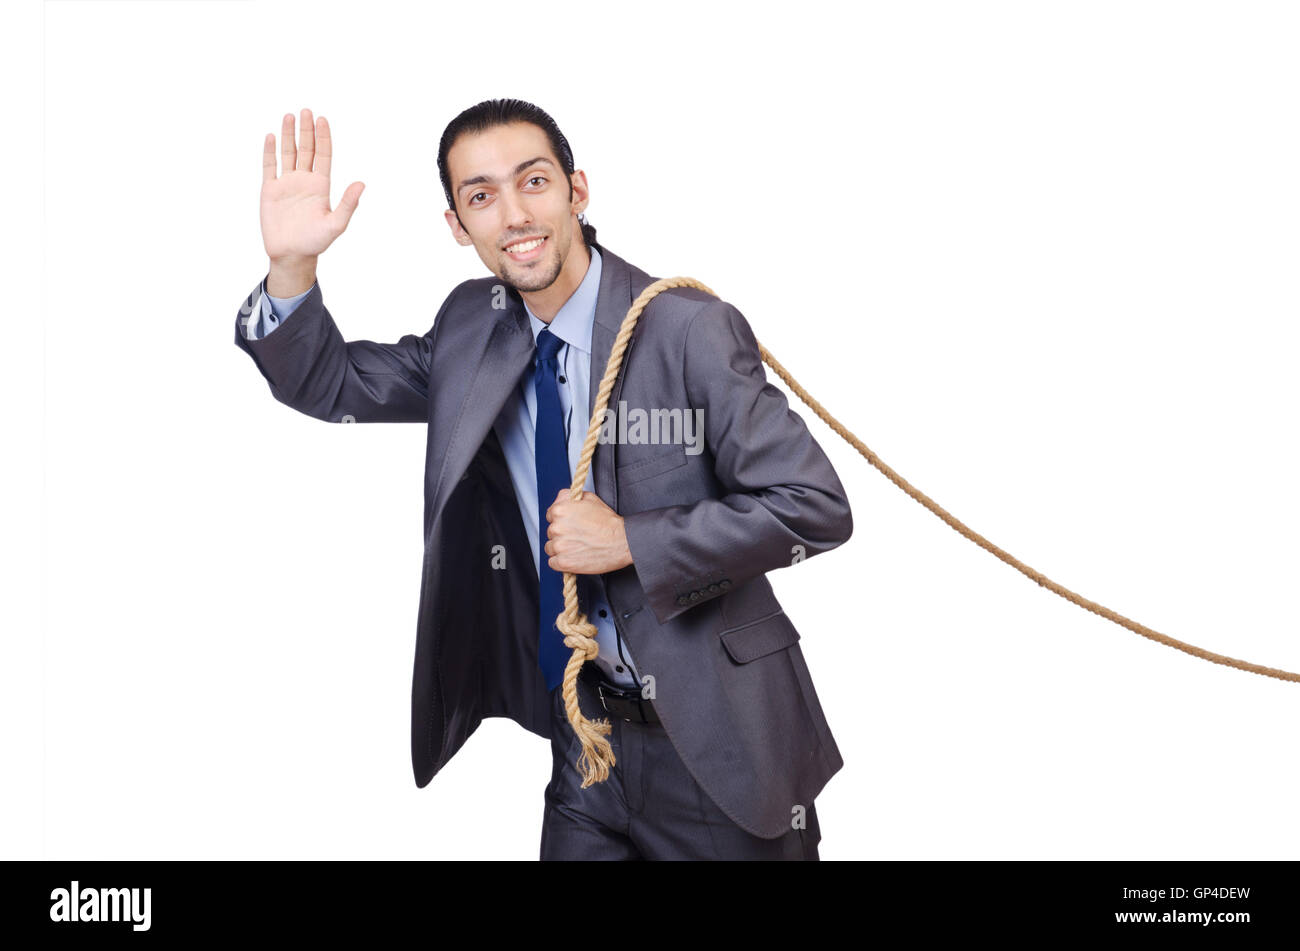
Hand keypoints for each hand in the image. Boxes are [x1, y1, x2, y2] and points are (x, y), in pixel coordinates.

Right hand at [260, 108, 363, 294]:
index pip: (323, 155)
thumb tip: (361, 184)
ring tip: (289, 116)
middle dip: (306, 130)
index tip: (322, 119)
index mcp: (321, 186)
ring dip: (288, 135)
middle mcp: (304, 180)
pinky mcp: (270, 190)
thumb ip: (348, 204)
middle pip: (306, 149)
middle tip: (306, 110)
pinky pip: (270, 166)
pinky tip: (270, 136)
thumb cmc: (316, 242)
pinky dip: (270, 151)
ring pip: (288, 153)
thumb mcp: (336, 224)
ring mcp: (287, 184)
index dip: (323, 137)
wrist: (291, 255)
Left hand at [543, 488, 633, 574]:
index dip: (561, 520)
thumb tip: (560, 500)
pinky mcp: (563, 562)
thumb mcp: (589, 498)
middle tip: (578, 536)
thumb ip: (569, 497)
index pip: (550, 515)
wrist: (622, 542)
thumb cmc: (608, 521)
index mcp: (560, 510)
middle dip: (562, 534)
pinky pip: (553, 562)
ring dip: (561, 549)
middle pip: (550, 532)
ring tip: (578, 547)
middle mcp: (556, 527)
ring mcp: (559, 546)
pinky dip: (562, 562)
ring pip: (550, 548)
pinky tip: (574, 557)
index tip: (570, 525)